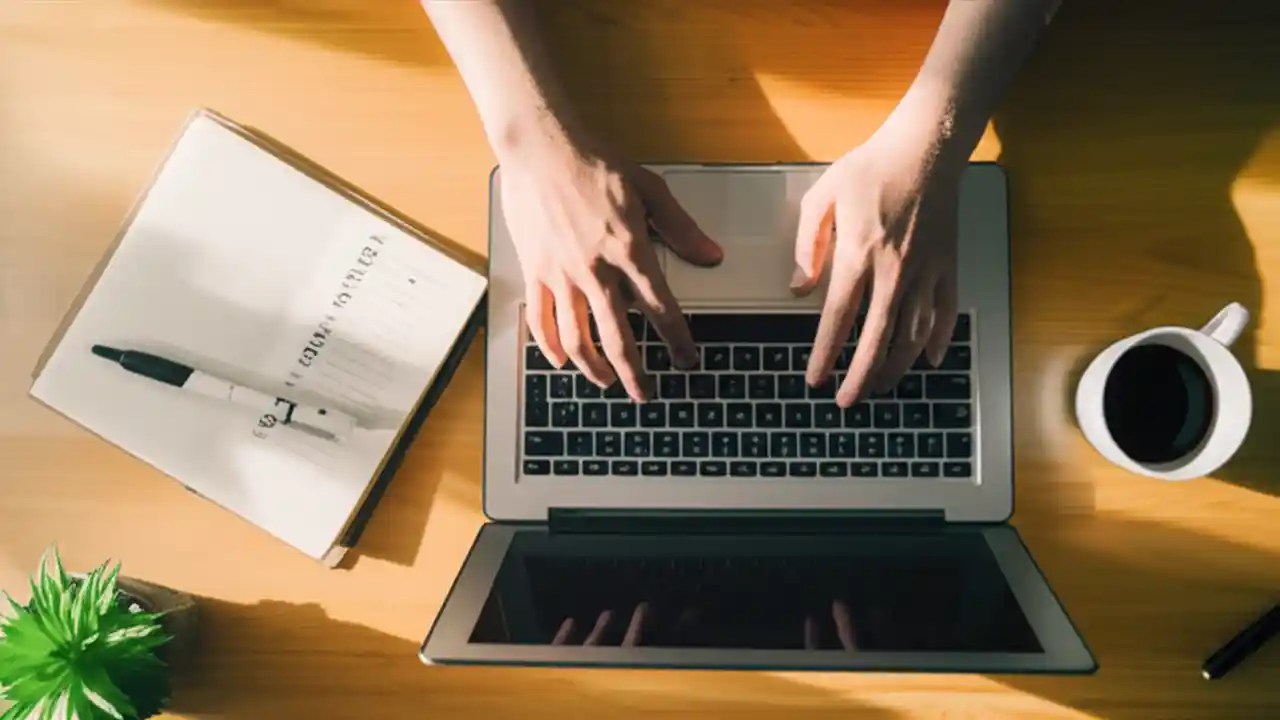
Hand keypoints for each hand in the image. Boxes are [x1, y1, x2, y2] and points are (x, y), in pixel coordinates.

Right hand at [501, 145, 721, 401]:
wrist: (540, 147)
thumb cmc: (594, 162)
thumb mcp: (650, 190)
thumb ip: (681, 228)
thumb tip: (711, 255)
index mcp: (629, 251)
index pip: (660, 308)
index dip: (677, 340)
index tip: (688, 360)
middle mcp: (595, 271)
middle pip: (618, 337)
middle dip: (635, 373)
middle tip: (646, 393)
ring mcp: (561, 274)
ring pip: (578, 337)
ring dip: (595, 367)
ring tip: (608, 382)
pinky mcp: (535, 270)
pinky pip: (541, 320)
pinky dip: (551, 346)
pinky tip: (563, 360)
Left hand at [792, 115, 962, 407]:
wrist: (927, 146)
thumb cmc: (873, 166)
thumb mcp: (822, 196)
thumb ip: (807, 245)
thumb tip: (799, 287)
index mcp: (858, 253)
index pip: (837, 318)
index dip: (826, 354)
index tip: (816, 378)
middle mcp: (894, 269)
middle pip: (877, 338)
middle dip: (861, 376)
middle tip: (847, 401)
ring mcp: (926, 270)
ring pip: (913, 334)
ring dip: (896, 366)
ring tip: (879, 386)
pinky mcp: (948, 265)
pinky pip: (946, 312)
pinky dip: (938, 340)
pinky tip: (928, 360)